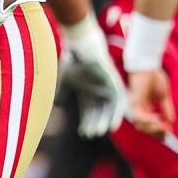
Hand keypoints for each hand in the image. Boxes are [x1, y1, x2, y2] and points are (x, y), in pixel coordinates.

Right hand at [60, 13, 127, 137]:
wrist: (79, 44)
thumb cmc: (72, 60)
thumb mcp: (66, 80)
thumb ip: (64, 93)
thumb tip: (58, 106)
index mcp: (88, 92)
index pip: (89, 111)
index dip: (87, 122)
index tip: (83, 133)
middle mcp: (99, 91)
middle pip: (100, 111)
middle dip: (96, 123)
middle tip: (92, 134)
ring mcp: (108, 86)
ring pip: (110, 108)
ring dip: (106, 120)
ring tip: (102, 131)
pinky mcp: (115, 82)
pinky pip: (119, 100)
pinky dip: (117, 113)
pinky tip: (113, 124)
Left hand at [127, 69, 174, 138]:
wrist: (148, 65)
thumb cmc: (154, 77)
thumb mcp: (164, 96)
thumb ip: (167, 109)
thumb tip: (172, 122)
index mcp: (146, 107)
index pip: (151, 124)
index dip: (160, 130)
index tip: (170, 132)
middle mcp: (140, 109)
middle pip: (145, 128)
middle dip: (157, 132)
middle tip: (168, 132)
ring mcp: (136, 106)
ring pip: (141, 125)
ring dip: (153, 129)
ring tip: (164, 127)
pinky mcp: (134, 102)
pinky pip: (139, 117)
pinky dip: (148, 121)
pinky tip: (158, 119)